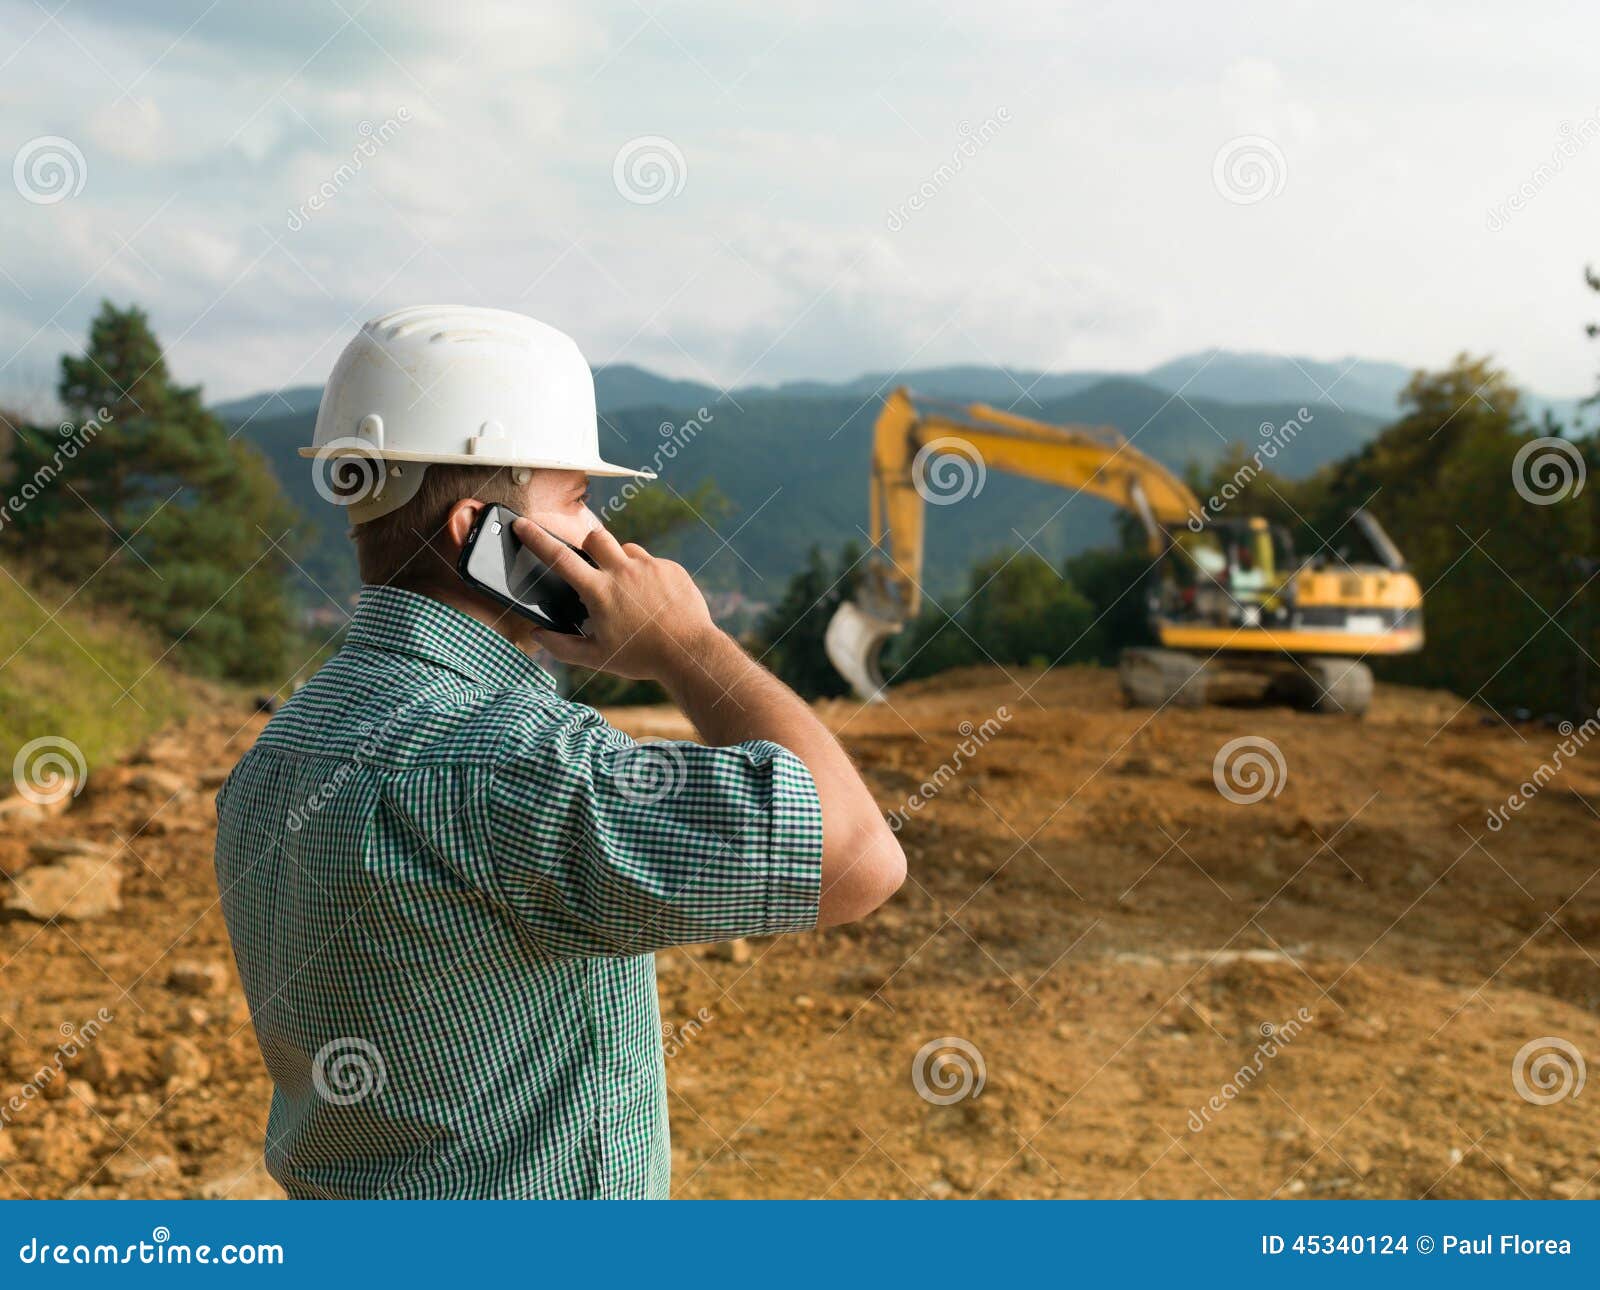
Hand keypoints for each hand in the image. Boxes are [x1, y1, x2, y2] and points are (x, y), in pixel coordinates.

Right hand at [511, 518, 718, 681]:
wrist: (689, 652)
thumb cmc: (640, 657)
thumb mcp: (596, 658)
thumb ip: (562, 646)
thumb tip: (537, 634)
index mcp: (599, 591)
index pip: (560, 558)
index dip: (537, 539)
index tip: (522, 524)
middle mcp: (623, 572)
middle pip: (595, 537)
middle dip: (588, 546)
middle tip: (594, 569)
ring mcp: (649, 567)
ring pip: (625, 549)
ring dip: (620, 563)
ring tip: (629, 593)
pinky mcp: (671, 568)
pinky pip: (651, 562)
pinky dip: (646, 576)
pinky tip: (653, 600)